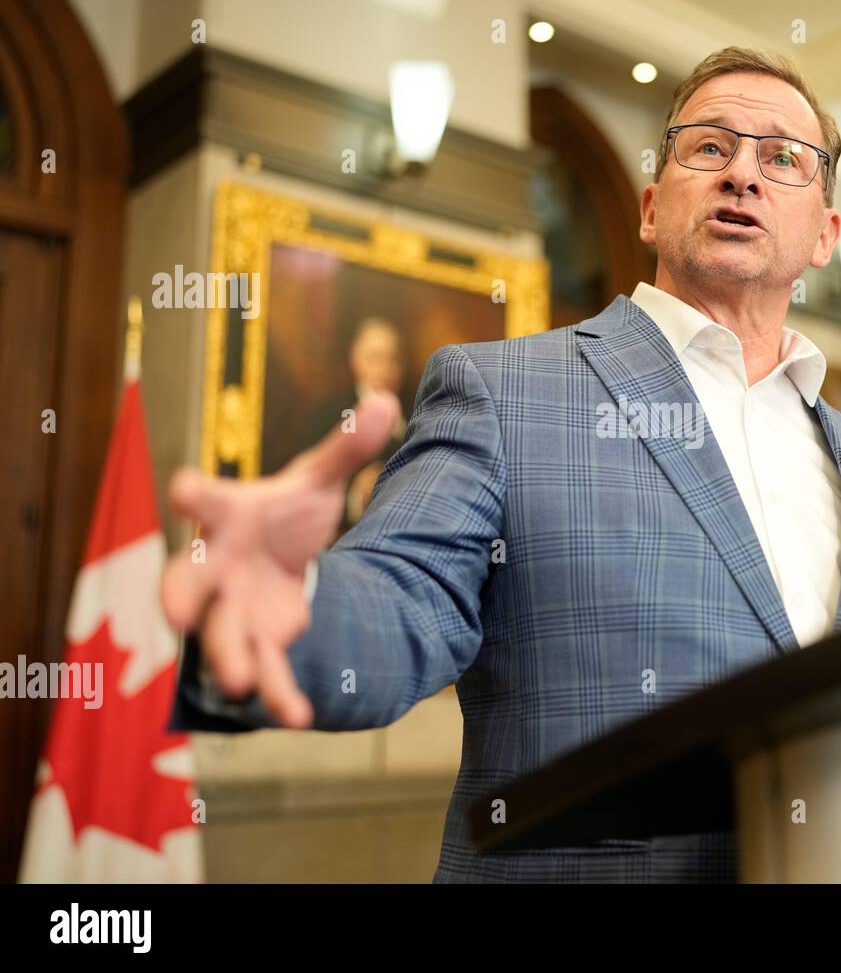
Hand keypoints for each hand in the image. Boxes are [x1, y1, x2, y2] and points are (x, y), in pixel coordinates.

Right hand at [160, 391, 400, 727]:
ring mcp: (232, 607)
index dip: (195, 494)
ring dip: (228, 659)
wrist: (282, 555)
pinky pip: (262, 669)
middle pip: (190, 581)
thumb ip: (347, 449)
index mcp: (230, 516)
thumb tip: (388, 400)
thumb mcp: (318, 480)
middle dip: (181, 595)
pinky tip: (300, 715)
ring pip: (221, 636)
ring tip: (241, 685)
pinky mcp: (257, 639)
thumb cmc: (286, 512)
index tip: (185, 488)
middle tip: (175, 613)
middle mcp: (218, 565)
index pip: (206, 501)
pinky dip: (279, 692)